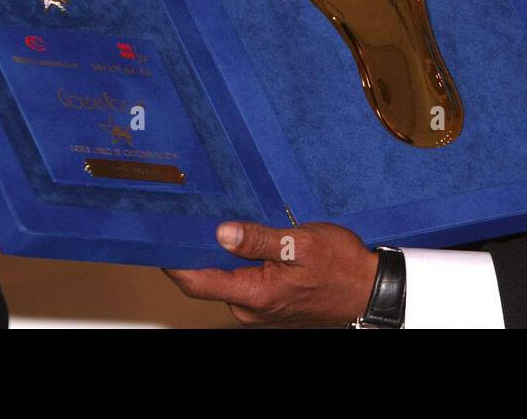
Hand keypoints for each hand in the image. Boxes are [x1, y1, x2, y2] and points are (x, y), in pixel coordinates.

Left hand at [164, 220, 379, 327]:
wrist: (369, 290)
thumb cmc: (340, 266)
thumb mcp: (301, 244)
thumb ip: (259, 239)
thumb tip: (222, 233)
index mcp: (254, 294)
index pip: (197, 282)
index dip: (173, 262)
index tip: (158, 240)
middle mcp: (251, 307)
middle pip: (209, 279)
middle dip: (199, 251)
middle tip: (192, 218)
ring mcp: (260, 308)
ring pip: (228, 279)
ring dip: (224, 255)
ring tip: (222, 223)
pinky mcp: (270, 304)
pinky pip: (244, 282)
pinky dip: (240, 263)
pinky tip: (247, 242)